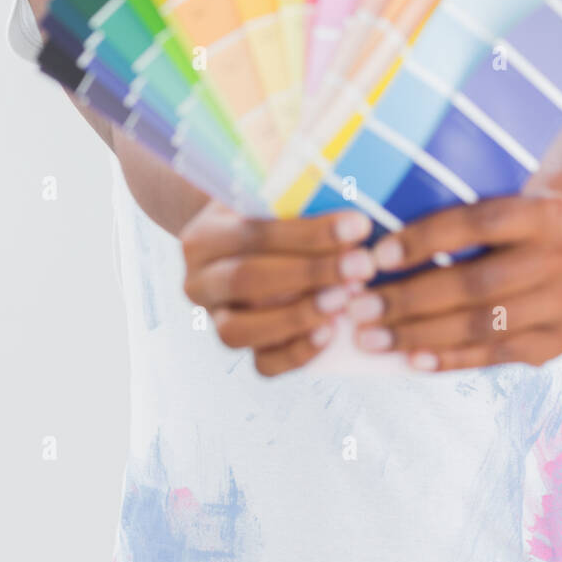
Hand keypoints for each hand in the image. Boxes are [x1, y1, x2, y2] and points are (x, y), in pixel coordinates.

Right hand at [180, 198, 376, 375]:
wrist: (242, 240)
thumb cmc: (270, 214)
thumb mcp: (274, 196)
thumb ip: (301, 200)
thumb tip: (356, 214)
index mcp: (204, 235)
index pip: (255, 233)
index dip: (309, 232)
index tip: (359, 226)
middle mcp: (199, 281)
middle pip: (247, 280)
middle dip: (311, 273)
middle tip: (362, 265)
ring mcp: (214, 319)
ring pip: (241, 330)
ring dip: (299, 315)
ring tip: (345, 300)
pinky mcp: (238, 347)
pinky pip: (262, 364)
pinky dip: (297, 352)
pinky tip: (331, 332)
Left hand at [345, 191, 561, 372]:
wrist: (555, 245)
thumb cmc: (501, 220)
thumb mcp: (488, 198)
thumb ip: (444, 210)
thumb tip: (371, 247)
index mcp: (547, 210)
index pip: (479, 223)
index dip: (425, 240)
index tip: (376, 257)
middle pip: (478, 283)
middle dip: (411, 299)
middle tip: (360, 308)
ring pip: (483, 325)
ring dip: (420, 334)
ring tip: (373, 337)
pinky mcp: (558, 340)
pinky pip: (496, 355)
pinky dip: (450, 358)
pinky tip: (412, 359)